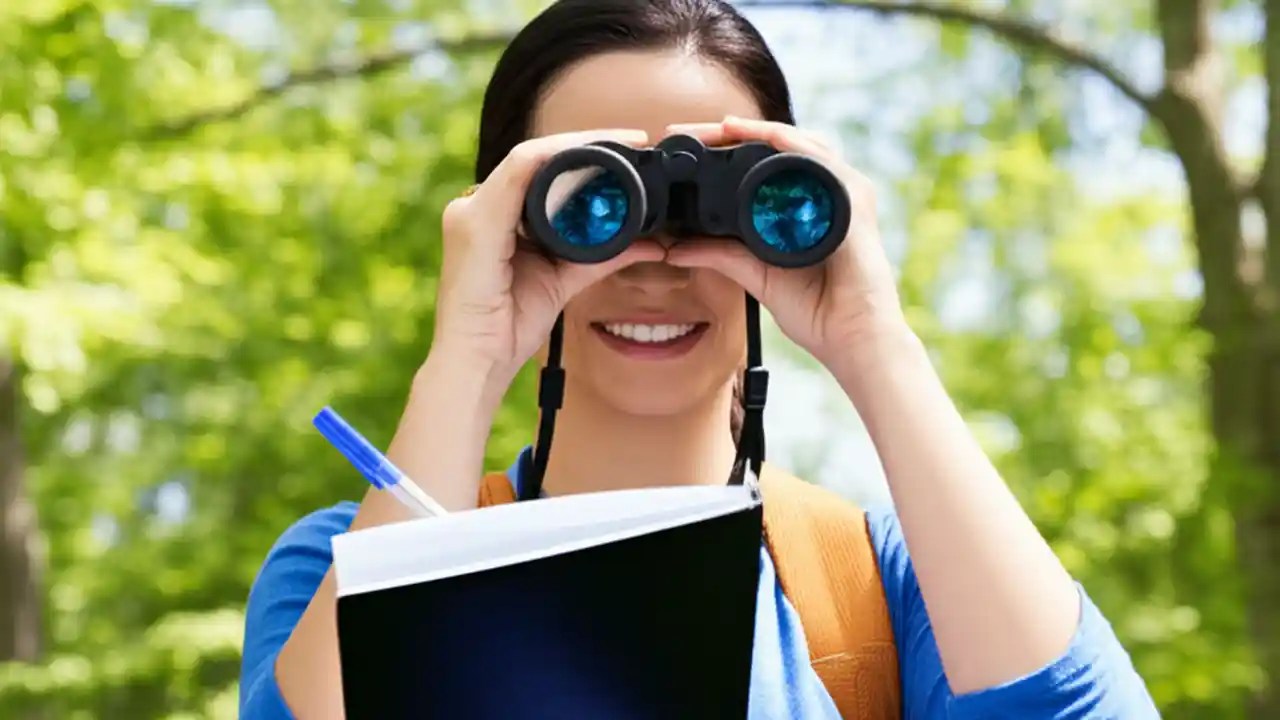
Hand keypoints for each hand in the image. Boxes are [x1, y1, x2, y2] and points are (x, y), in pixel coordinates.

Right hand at [431, 128, 665, 387]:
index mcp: (491, 217)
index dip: (585, 151)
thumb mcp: (566, 279)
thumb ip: (603, 256)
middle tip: (634, 139)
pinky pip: (518, 174)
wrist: (478, 363)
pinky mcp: (475, 225)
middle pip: (536, 157)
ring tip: (622, 144)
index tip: (630, 148)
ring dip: (579, 146)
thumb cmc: (509, 326)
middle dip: (588, 142)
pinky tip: (590, 158)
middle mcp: (475, 207)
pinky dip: (556, 161)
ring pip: (530, 157)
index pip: (539, 168)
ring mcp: (470, 213)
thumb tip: (651, 243)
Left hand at [663, 116, 906, 371]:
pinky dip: (793, 145)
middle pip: (778, 146)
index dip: (726, 151)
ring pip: (798, 144)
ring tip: (720, 126)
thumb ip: (719, 256)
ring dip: (758, 131)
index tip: (684, 147)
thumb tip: (673, 249)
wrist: (853, 338)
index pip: (763, 163)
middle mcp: (824, 193)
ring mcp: (842, 194)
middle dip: (733, 133)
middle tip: (689, 131)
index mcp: (802, 206)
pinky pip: (822, 161)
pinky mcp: (854, 202)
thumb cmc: (816, 312)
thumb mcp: (755, 275)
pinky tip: (766, 137)